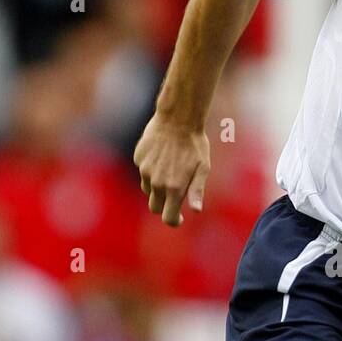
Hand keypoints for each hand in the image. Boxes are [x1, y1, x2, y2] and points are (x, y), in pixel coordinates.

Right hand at [133, 112, 210, 226]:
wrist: (177, 119)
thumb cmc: (195, 144)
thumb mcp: (203, 168)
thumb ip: (197, 191)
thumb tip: (196, 210)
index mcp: (174, 188)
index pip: (168, 218)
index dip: (175, 221)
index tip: (180, 217)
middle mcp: (156, 182)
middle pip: (155, 207)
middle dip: (164, 205)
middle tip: (175, 194)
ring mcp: (145, 171)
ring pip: (148, 189)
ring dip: (157, 186)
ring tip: (171, 169)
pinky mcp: (138, 159)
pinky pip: (143, 171)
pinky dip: (151, 169)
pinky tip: (162, 156)